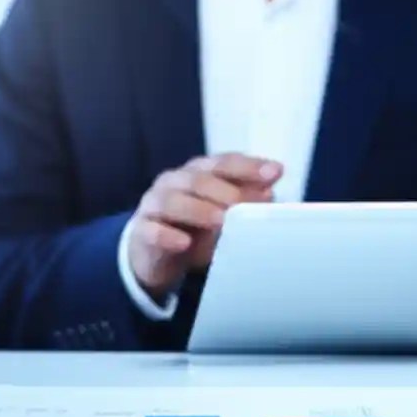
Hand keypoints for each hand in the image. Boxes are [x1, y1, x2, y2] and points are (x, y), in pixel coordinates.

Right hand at [128, 153, 281, 298]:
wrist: (154, 254)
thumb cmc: (195, 227)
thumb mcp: (224, 214)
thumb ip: (245, 200)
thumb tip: (270, 191)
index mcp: (199, 171)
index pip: (225, 163)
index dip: (250, 166)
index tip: (275, 172)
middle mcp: (175, 181)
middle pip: (199, 179)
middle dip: (227, 191)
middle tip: (248, 204)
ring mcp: (154, 204)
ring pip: (173, 201)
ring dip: (199, 210)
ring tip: (221, 221)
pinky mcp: (141, 231)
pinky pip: (151, 230)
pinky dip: (167, 235)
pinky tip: (184, 243)